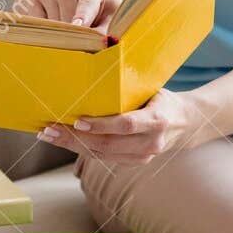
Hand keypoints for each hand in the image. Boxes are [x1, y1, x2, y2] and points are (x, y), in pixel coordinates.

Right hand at [20, 0, 121, 31]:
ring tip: (71, 25)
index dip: (82, 16)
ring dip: (62, 34)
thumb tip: (100, 44)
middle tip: (84, 34)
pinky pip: (39, 26)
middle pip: (69, 21)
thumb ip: (107, 30)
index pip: (87, 3)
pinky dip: (47, 32)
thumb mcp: (111, 17)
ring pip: (53, 26)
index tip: (78, 26)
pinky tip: (57, 24)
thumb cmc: (99, 8)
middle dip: (76, 35)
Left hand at [36, 88, 206, 164]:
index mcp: (158, 120)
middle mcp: (151, 143)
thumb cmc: (159, 97)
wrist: (184, 122)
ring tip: (49, 135)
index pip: (127, 125)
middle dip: (75, 137)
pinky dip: (81, 149)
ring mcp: (143, 157)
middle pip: (108, 144)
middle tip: (49, 129)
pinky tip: (64, 140)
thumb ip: (127, 87)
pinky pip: (104, 158)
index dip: (102, 125)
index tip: (78, 121)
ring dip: (72, 145)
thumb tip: (90, 69)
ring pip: (102, 154)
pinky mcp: (134, 163)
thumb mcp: (150, 88)